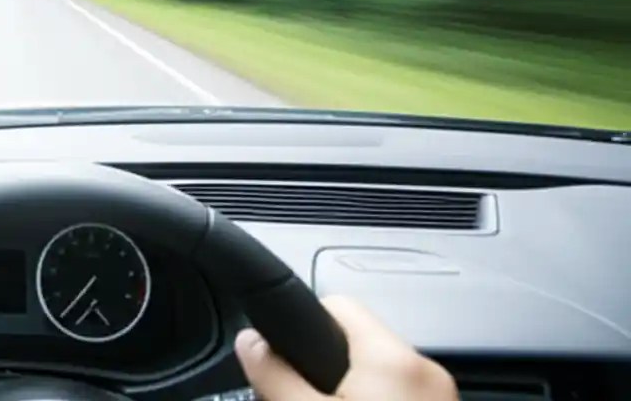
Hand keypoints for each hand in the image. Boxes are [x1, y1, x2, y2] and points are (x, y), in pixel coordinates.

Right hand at [235, 296, 456, 400]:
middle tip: (304, 398)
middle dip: (327, 369)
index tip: (286, 356)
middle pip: (358, 344)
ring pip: (381, 377)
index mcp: (393, 358)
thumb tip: (250, 341)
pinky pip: (402, 399)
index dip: (303, 326)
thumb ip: (276, 375)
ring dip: (351, 392)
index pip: (338, 304)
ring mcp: (444, 399)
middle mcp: (428, 370)